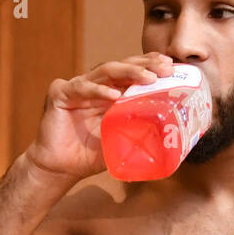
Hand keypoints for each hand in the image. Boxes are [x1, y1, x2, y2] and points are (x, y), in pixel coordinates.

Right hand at [25, 52, 175, 182]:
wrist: (60, 169)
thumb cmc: (89, 155)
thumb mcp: (121, 142)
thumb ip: (140, 133)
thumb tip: (173, 138)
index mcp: (109, 93)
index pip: (132, 72)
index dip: (150, 65)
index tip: (170, 65)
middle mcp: (95, 85)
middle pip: (122, 67)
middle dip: (145, 65)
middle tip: (165, 68)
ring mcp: (78, 87)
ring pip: (105, 71)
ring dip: (129, 72)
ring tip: (148, 78)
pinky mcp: (61, 93)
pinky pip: (83, 88)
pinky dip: (99, 90)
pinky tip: (114, 95)